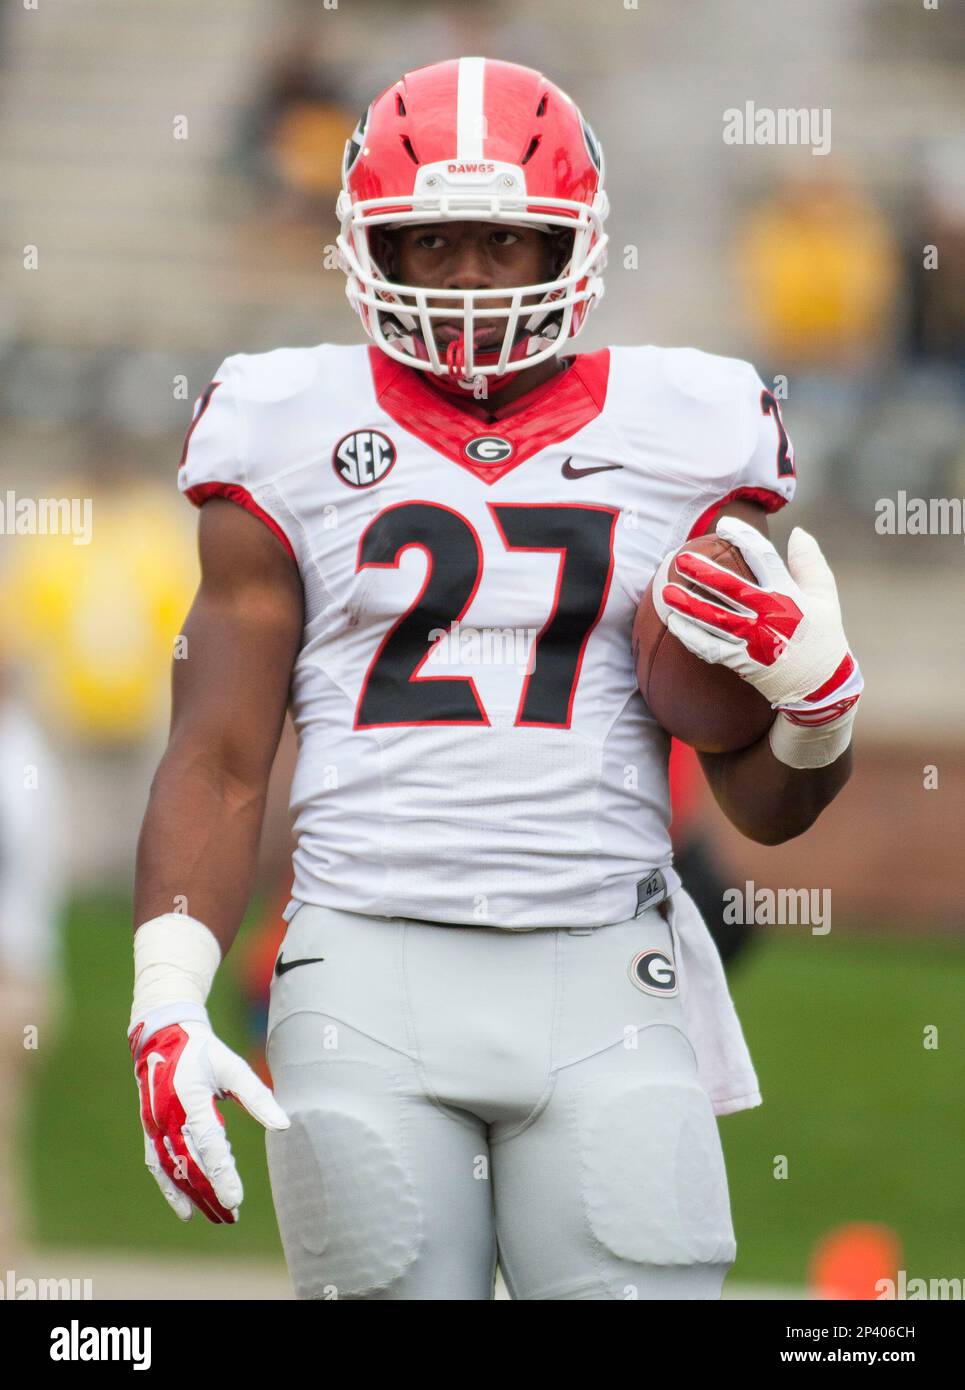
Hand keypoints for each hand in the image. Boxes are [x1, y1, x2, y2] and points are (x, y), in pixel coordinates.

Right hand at [130, 1009, 289, 1223]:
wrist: (164, 1038)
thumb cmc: (204, 1053)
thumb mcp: (233, 1067)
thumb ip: (257, 1096)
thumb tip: (284, 1125)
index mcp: (190, 1099)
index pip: (208, 1144)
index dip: (221, 1174)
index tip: (236, 1200)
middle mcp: (168, 1117)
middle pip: (191, 1164)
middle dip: (211, 1192)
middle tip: (233, 1216)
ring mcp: (155, 1126)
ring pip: (175, 1170)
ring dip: (195, 1196)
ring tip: (218, 1218)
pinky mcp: (150, 1131)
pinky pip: (158, 1166)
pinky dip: (171, 1190)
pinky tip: (187, 1211)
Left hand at [657, 516, 861, 723]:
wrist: (822, 685)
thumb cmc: (823, 636)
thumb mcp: (825, 596)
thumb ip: (810, 563)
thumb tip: (797, 531)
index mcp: (789, 594)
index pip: (763, 558)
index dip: (743, 538)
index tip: (723, 525)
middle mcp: (770, 616)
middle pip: (731, 588)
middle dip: (704, 572)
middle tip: (681, 559)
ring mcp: (755, 640)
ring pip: (715, 619)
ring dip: (689, 604)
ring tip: (667, 592)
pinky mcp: (743, 662)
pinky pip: (711, 648)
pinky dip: (691, 636)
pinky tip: (674, 624)